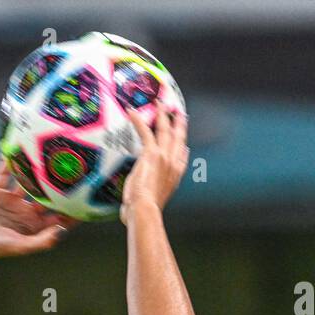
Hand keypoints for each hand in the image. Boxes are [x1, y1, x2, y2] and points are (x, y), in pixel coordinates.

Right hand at [0, 156, 76, 260]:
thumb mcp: (20, 246)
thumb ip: (41, 241)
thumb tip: (61, 231)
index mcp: (34, 224)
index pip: (58, 213)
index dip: (73, 205)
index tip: (87, 192)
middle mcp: (24, 211)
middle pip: (45, 192)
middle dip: (56, 180)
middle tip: (70, 161)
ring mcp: (10, 200)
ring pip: (24, 179)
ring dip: (32, 166)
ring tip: (43, 148)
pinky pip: (2, 174)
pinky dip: (7, 161)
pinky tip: (14, 146)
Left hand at [120, 105, 188, 225]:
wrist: (144, 210)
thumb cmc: (142, 211)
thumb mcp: (148, 203)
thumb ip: (145, 199)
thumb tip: (130, 209)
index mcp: (175, 176)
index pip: (182, 158)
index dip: (183, 148)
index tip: (183, 143)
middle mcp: (173, 164)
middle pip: (178, 138)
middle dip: (178, 124)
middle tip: (178, 113)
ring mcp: (164, 157)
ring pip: (166, 130)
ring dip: (163, 114)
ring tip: (160, 103)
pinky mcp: (152, 153)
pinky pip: (146, 131)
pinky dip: (138, 121)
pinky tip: (132, 111)